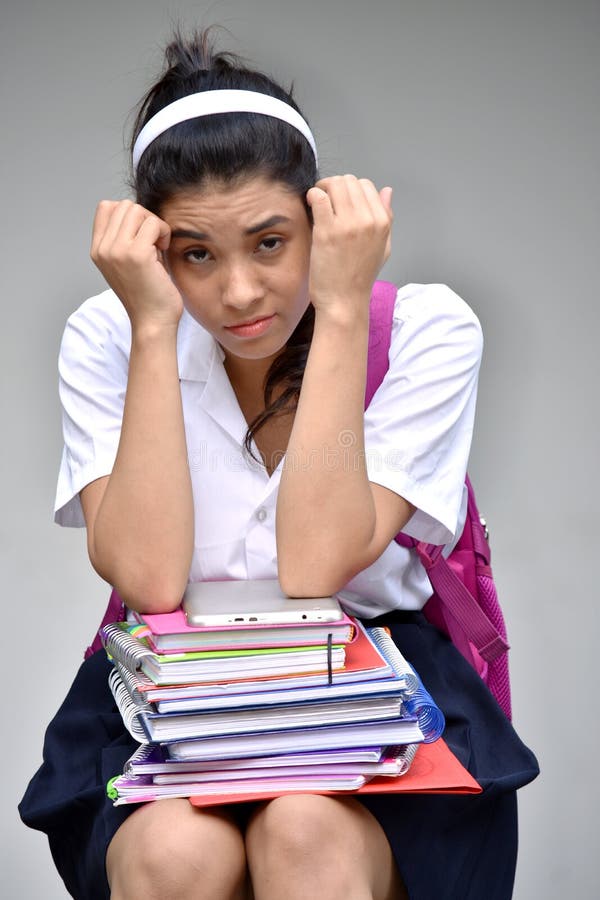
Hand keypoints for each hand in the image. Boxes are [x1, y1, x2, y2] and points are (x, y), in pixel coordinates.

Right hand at [91, 200, 183, 330]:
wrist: (152, 322)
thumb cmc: (147, 294)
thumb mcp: (127, 262)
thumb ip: (124, 238)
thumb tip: (138, 211)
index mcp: (98, 250)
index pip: (106, 207)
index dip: (130, 215)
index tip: (141, 236)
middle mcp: (103, 249)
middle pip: (124, 205)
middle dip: (145, 219)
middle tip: (153, 243)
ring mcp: (117, 251)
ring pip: (137, 210)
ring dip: (154, 225)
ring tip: (158, 247)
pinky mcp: (136, 255)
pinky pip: (153, 223)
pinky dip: (164, 233)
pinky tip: (163, 251)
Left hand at [306, 175, 392, 318]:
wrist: (344, 301)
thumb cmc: (359, 277)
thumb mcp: (383, 246)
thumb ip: (386, 217)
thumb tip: (387, 191)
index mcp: (382, 222)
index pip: (366, 185)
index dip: (350, 189)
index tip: (339, 199)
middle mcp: (367, 220)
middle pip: (349, 181)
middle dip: (335, 185)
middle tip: (326, 198)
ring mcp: (347, 225)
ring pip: (335, 184)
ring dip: (323, 188)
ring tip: (317, 201)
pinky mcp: (327, 232)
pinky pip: (319, 197)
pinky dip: (312, 195)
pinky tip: (311, 205)